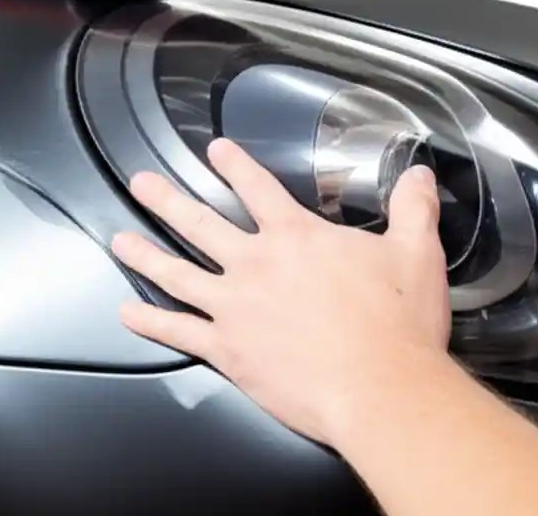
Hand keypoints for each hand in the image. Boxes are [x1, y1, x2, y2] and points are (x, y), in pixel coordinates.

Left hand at [112, 138, 450, 445]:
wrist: (381, 388)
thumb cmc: (398, 325)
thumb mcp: (416, 253)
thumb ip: (412, 208)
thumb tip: (418, 174)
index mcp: (296, 238)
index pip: (257, 188)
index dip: (235, 165)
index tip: (215, 151)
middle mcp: (256, 265)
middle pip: (200, 222)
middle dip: (167, 199)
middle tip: (141, 184)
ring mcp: (235, 308)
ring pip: (177, 272)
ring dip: (145, 254)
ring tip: (119, 240)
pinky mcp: (228, 350)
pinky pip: (178, 332)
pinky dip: (149, 322)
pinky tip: (128, 314)